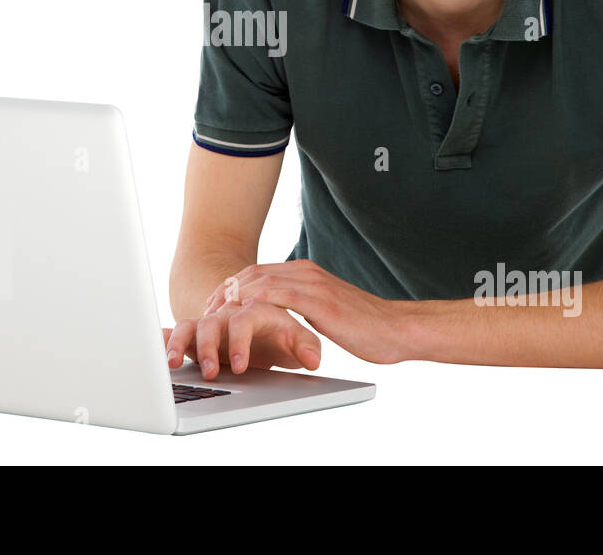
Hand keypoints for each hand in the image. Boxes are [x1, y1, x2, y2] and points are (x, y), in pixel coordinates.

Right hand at [162, 299, 321, 379]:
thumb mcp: (301, 341)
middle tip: (210, 373)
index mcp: (255, 310)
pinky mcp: (196, 334)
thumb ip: (307, 347)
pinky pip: (177, 332)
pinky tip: (158, 353)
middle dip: (207, 348)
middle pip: (212, 323)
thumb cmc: (284, 335)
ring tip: (173, 363)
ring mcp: (211, 324)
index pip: (243, 320)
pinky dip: (165, 340)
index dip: (239, 342)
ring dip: (178, 343)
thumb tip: (313, 360)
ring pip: (189, 326)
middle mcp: (229, 314)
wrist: (268, 330)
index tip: (240, 367)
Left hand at [201, 259, 406, 364]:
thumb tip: (284, 316)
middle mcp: (306, 272)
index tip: (214, 304)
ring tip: (216, 314)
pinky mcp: (320, 301)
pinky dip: (256, 301)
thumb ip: (304, 306)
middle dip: (225, 291)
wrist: (396, 329)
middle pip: (252, 273)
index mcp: (306, 273)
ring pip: (261, 281)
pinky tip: (241, 313)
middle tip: (206, 310)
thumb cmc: (365, 326)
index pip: (258, 272)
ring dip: (234, 296)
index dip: (232, 287)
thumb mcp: (326, 312)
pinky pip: (280, 295)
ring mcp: (313, 284)